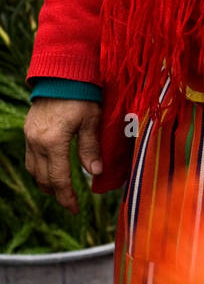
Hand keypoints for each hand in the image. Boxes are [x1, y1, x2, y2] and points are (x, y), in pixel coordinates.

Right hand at [24, 98, 102, 213]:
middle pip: (43, 179)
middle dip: (57, 194)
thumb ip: (90, 148)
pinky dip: (40, 169)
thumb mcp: (91, 121)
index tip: (75, 209)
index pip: (58, 179)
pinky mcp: (29, 130)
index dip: (67, 197)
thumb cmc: (80, 95)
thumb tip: (95, 173)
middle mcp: (37, 142)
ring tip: (60, 191)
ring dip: (45, 183)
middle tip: (70, 203)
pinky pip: (30, 157)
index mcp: (53, 142)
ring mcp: (30, 136)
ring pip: (33, 170)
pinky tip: (50, 170)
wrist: (60, 74)